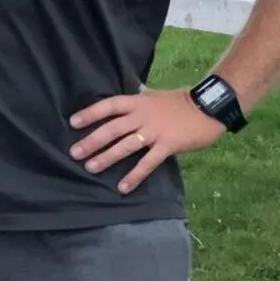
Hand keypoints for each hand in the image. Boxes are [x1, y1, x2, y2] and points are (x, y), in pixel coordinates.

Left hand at [68, 88, 225, 193]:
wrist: (206, 108)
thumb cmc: (177, 101)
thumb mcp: (151, 94)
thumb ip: (135, 96)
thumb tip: (122, 94)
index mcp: (136, 101)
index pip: (108, 106)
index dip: (90, 113)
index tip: (73, 122)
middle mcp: (142, 116)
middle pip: (112, 128)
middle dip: (92, 141)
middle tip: (75, 152)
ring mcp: (154, 131)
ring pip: (126, 146)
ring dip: (107, 157)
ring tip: (91, 167)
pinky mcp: (167, 146)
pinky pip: (147, 163)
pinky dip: (134, 175)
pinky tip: (122, 186)